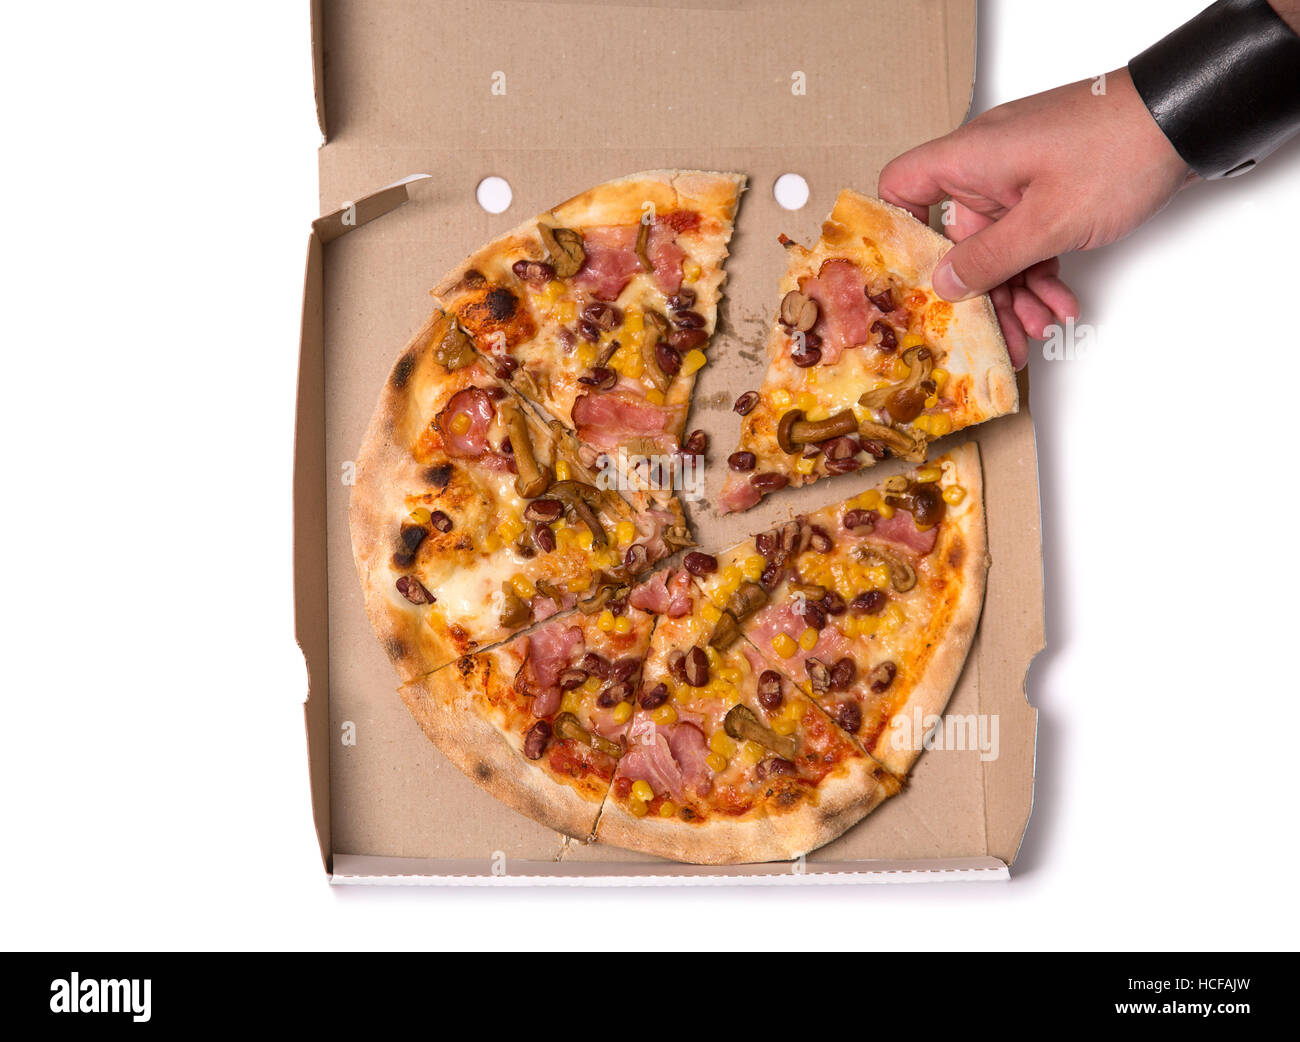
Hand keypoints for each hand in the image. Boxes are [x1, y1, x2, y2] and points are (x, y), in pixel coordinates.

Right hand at [879, 67, 1191, 366]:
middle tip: (990, 336)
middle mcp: (987, 168)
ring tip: (1037, 331)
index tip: (909, 280)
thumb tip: (944, 284)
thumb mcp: (1047, 222)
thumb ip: (989, 259)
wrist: (1187, 123)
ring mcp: (1020, 179)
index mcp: (970, 160)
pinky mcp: (1050, 190)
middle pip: (957, 239)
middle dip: (978, 292)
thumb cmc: (1116, 152)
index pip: (902, 187)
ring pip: (999, 248)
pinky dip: (1041, 274)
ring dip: (1016, 293)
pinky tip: (1060, 305)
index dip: (896, 233)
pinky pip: (1030, 241)